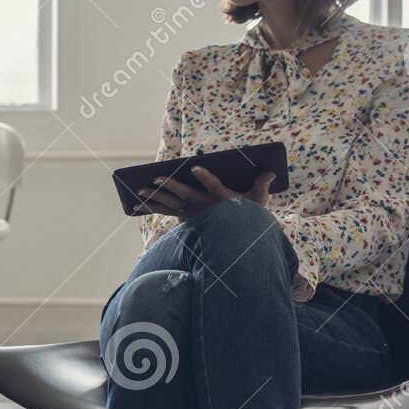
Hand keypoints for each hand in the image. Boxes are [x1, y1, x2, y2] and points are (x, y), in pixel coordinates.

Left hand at [136, 165, 273, 219]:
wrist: (234, 240)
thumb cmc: (247, 218)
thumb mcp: (258, 202)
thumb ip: (262, 185)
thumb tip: (271, 171)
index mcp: (222, 198)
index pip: (213, 186)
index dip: (204, 177)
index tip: (194, 167)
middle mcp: (204, 206)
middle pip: (185, 194)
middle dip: (170, 186)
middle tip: (155, 178)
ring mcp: (193, 213)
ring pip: (172, 204)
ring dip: (155, 197)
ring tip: (139, 190)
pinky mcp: (185, 217)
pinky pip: (166, 211)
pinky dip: (152, 206)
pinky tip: (137, 203)